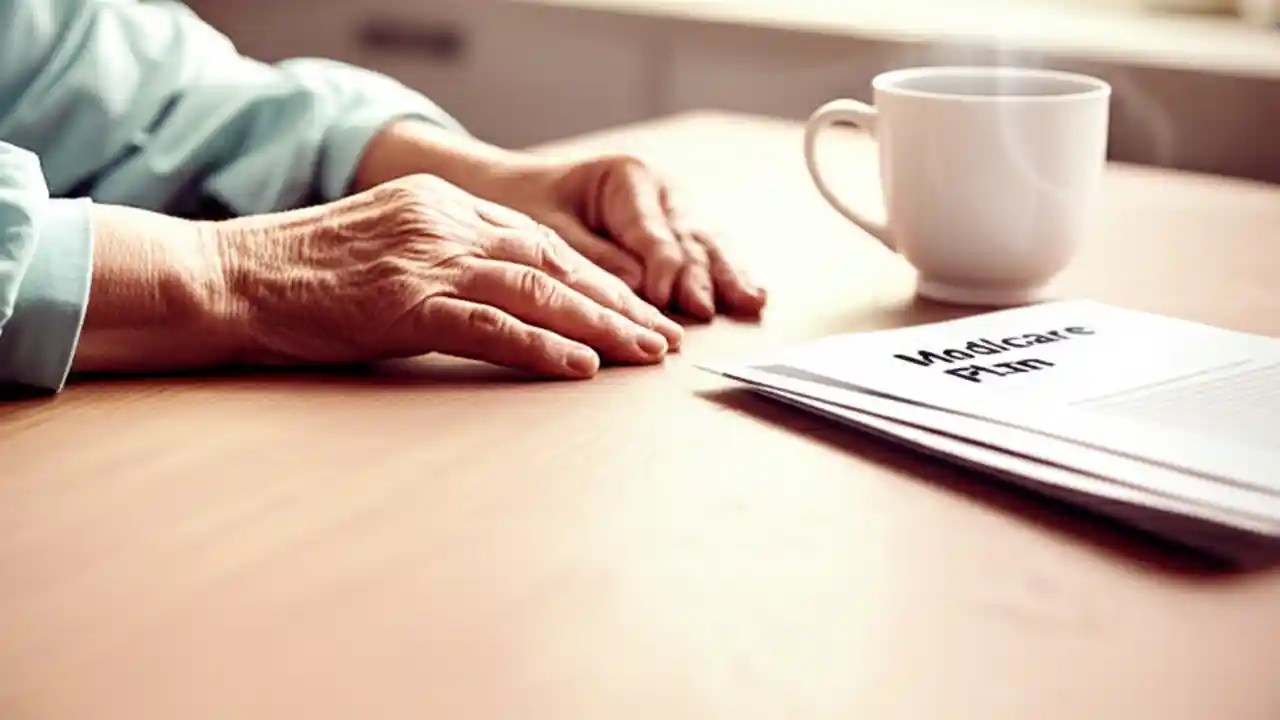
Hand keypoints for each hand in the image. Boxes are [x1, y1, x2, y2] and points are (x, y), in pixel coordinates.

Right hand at [213, 174, 683, 377]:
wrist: (234, 276)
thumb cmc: (304, 271)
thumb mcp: (384, 241)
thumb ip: (442, 251)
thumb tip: (499, 288)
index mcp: (442, 204)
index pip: (539, 239)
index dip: (594, 277)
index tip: (634, 306)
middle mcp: (444, 224)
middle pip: (553, 262)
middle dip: (616, 302)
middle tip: (662, 336)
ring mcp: (427, 261)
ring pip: (537, 291)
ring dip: (599, 326)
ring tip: (644, 354)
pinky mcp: (407, 304)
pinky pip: (491, 326)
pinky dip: (543, 347)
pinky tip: (581, 366)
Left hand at [488, 155, 766, 320]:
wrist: (521, 192)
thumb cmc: (530, 204)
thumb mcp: (550, 227)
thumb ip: (595, 255)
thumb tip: (640, 285)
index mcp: (630, 177)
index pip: (653, 232)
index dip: (661, 268)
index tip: (664, 298)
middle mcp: (662, 191)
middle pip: (689, 238)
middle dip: (702, 276)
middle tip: (706, 308)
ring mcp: (677, 211)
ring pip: (707, 246)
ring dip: (728, 277)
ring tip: (752, 301)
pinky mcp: (679, 233)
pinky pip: (708, 255)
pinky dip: (727, 276)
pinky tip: (751, 296)